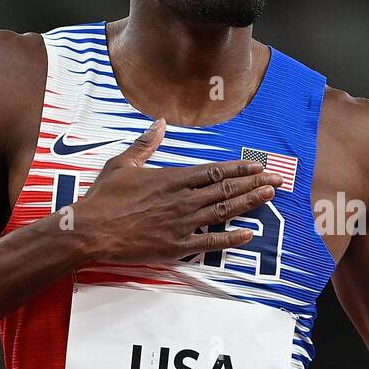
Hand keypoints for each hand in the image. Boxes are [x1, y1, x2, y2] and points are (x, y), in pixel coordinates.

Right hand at [72, 120, 285, 264]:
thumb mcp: (122, 164)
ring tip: (270, 196)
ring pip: (224, 212)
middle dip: (254, 183)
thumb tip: (158, 123)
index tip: (258, 165)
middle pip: (226, 189)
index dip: (240, 168)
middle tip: (278, 180)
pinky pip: (211, 242)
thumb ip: (145, 144)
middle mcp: (183, 199)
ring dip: (250, 203)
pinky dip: (232, 239)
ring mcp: (182, 223)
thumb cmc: (104, 198)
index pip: (215, 171)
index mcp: (172, 178)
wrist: (90, 230)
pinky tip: (250, 234)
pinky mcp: (177, 245)